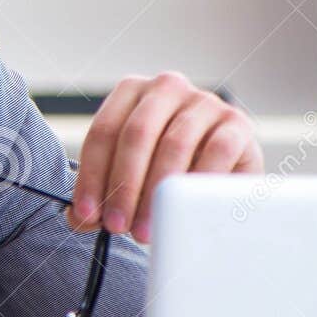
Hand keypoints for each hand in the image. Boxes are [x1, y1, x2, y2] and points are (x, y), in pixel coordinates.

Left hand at [71, 72, 261, 243]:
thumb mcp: (129, 174)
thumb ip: (102, 192)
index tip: (87, 214)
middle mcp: (166, 87)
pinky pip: (215, 152)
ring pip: (173, 145)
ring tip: (145, 229)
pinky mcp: (237, 123)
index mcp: (131, 91)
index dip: (91, 176)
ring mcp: (204, 101)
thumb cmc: (165, 167)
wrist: (222, 166)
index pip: (103, 132)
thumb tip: (80, 218)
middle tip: (117, 225)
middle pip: (135, 135)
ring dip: (155, 192)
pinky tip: (184, 208)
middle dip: (122, 186)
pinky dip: (196, 183)